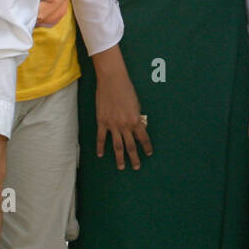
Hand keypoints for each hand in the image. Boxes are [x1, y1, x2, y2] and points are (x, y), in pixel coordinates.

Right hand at [93, 50, 151, 169]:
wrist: (112, 81)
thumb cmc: (127, 90)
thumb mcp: (136, 104)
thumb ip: (136, 118)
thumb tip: (137, 128)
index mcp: (136, 120)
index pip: (143, 138)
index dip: (146, 147)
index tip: (148, 154)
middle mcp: (125, 125)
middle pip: (130, 146)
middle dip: (134, 158)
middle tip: (136, 167)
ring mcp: (113, 125)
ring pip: (117, 146)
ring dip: (119, 158)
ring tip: (121, 167)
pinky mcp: (102, 122)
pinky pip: (101, 138)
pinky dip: (101, 147)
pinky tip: (101, 155)